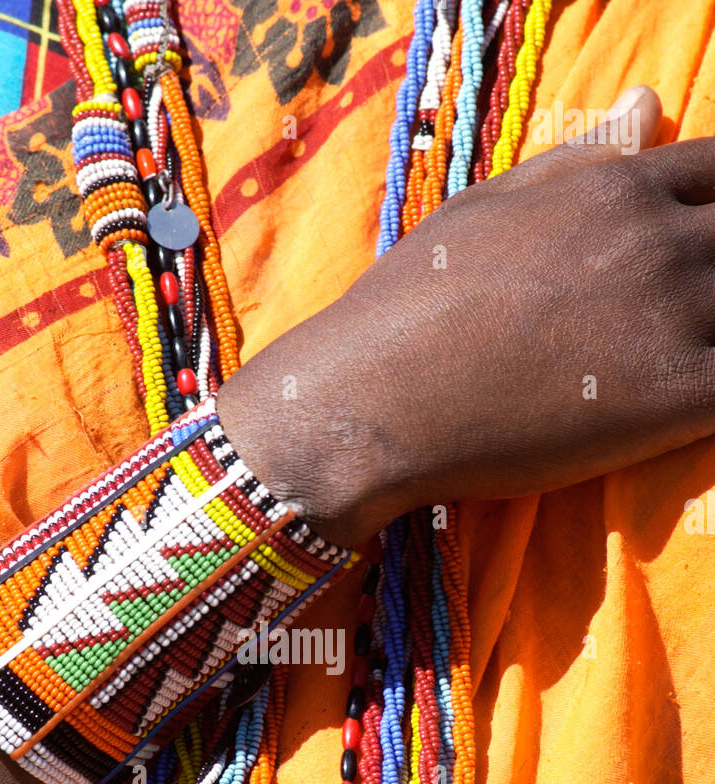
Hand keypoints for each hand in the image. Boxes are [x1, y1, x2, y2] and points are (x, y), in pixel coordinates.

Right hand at [217, 87, 714, 546]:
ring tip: (672, 360)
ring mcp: (676, 316)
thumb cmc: (411, 304)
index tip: (686, 254)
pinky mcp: (680, 397)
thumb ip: (579, 161)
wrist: (377, 400)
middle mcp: (660, 240)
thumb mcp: (486, 208)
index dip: (713, 215)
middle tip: (670, 321)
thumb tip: (649, 101)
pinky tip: (683, 407)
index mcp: (619, 188)